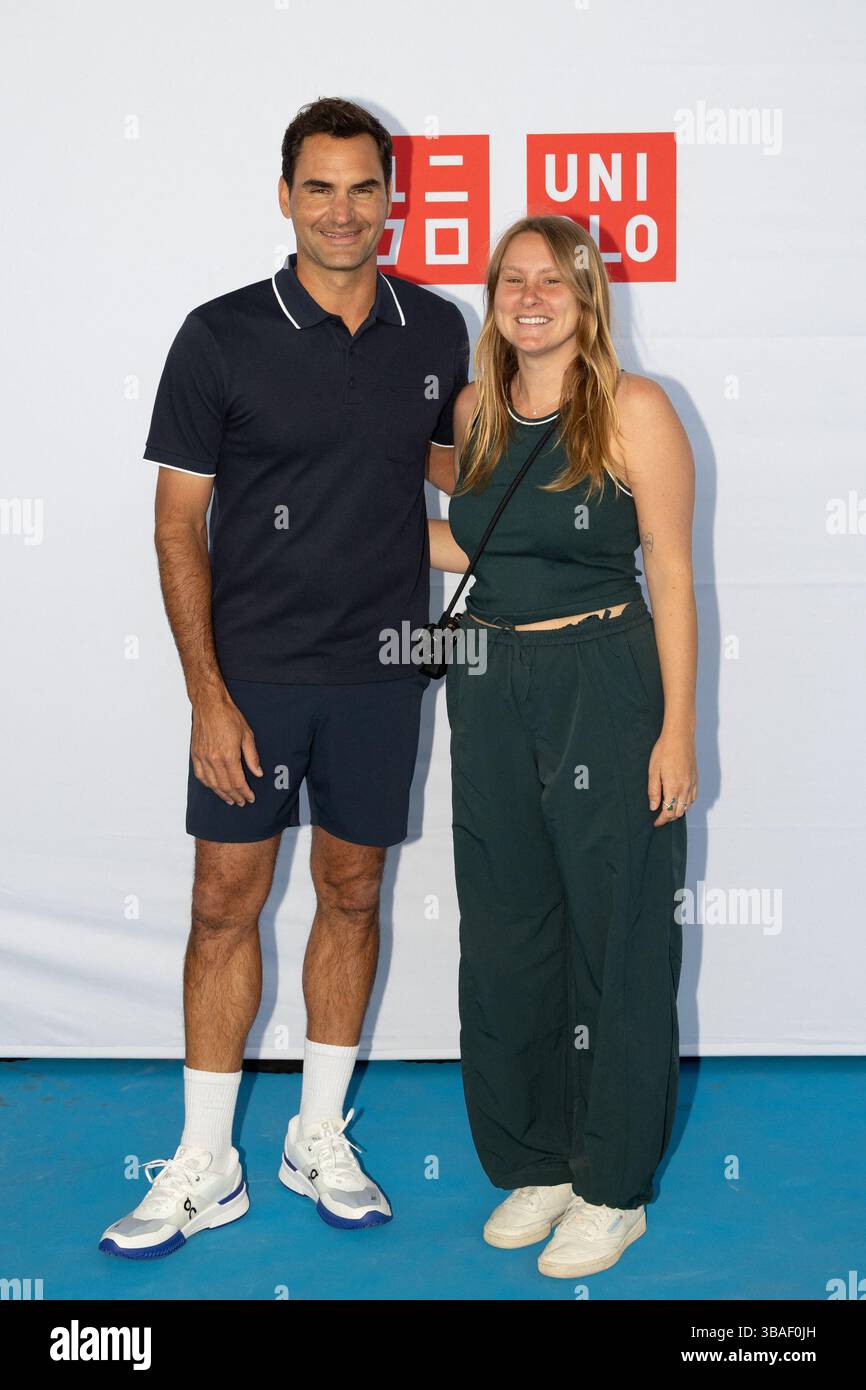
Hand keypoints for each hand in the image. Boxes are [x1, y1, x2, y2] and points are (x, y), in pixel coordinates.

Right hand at [191, 690, 263, 805]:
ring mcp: (202, 758)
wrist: (210, 704)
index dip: (245, 792)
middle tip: (241, 801)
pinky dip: (208, 785)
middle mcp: (213, 759)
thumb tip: (258, 773)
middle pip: (225, 786)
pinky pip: (200, 776)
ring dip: (221, 794)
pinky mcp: (195, 754)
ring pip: (212, 784)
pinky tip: (214, 788)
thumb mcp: (247, 735)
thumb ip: (252, 757)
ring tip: (230, 799)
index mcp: (228, 755)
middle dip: (235, 796)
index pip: (237, 782)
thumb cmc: (228, 716)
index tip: (250, 798)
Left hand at [648, 726, 696, 826]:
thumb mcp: (653, 771)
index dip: (662, 820)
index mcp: (673, 787)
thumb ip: (653, 791)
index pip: (668, 812)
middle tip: (659, 818)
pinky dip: (687, 804)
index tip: (655, 822)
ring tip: (668, 811)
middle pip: (679, 812)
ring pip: (687, 806)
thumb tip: (653, 807)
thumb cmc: (663, 751)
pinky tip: (680, 801)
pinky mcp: (695, 778)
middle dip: (669, 818)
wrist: (679, 736)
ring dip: (678, 811)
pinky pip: (693, 797)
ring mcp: (692, 783)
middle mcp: (685, 788)